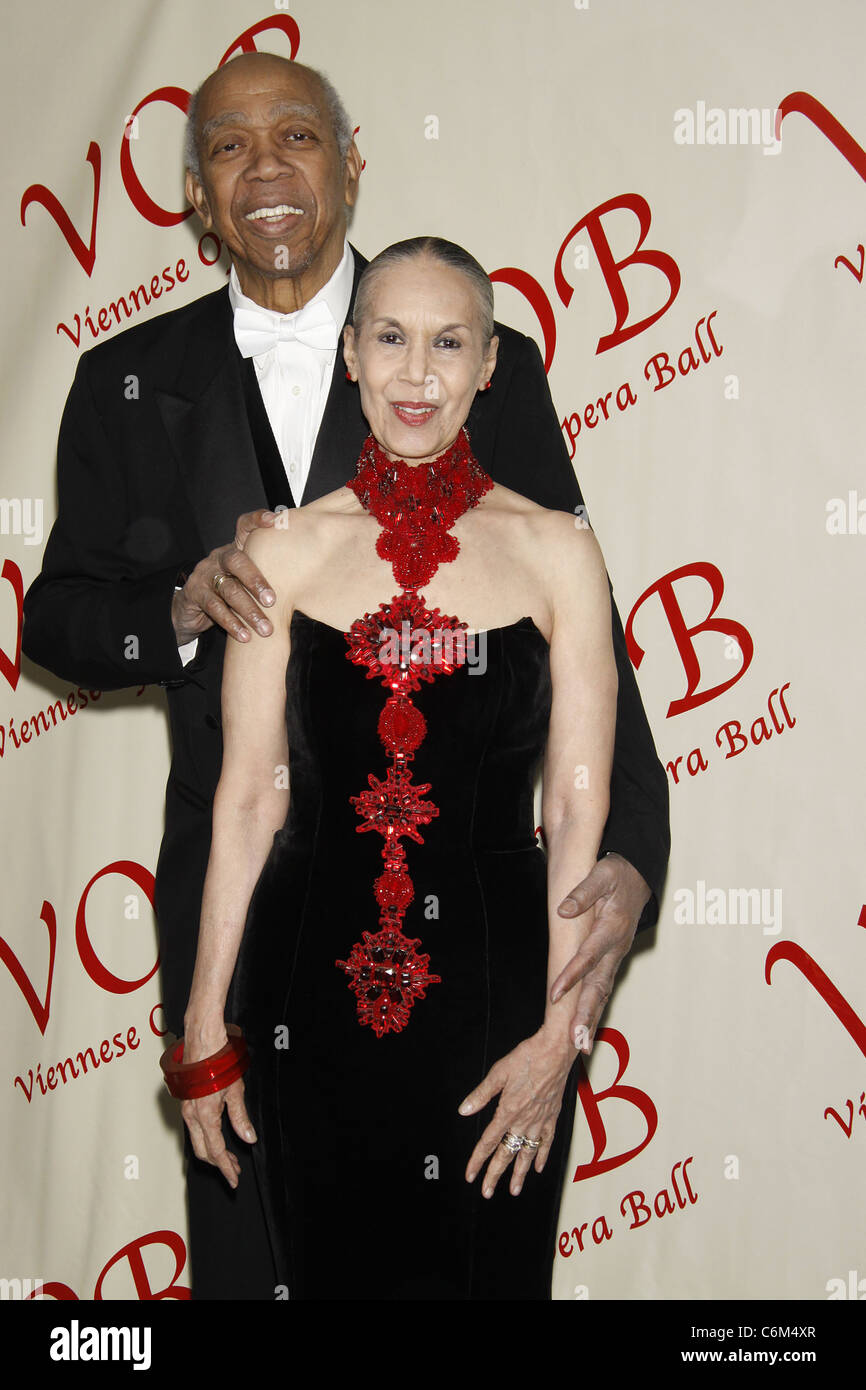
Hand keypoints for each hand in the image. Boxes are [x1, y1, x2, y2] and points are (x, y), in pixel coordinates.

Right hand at [171, 508, 277, 646]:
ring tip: (265, 628)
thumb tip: (304, 579)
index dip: (257, 520)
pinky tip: (245, 636)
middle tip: (272, 600)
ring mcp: (205, 574)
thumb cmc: (229, 591)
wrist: (190, 609)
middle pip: (237, 561)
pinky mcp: (194, 594)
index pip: (244, 526)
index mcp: (235, 549)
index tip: (273, 521)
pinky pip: (214, 608)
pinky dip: (231, 623)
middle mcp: (219, 557)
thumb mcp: (245, 579)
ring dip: (249, 611)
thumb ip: (267, 573)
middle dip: (256, 581)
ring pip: (228, 590)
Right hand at [179, 1019, 256, 1188]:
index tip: (234, 1179)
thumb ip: (240, 1117)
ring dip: (213, 1150)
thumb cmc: (218, 1059)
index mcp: (204, 1114)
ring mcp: (186, 1108)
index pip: (215, 1150)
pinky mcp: (187, 1101)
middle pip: (203, 1150)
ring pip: (198, 1139)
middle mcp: (191, 1114)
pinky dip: (206, 1136)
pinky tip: (217, 1136)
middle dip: (218, 1163)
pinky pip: (195, 1127)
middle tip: (234, 1170)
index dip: (225, 1168)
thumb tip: (248, 1138)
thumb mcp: (235, 1090)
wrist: (201, 1036)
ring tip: (229, 1157)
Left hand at [458, 1029, 573, 1196]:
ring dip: (518, 1173)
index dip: (477, 1160)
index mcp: (508, 1110)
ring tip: (513, 1190)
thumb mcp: (498, 1073)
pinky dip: (541, 1156)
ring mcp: (540, 1120)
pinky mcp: (552, 1116)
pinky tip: (537, 1168)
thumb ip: (481, 1095)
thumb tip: (464, 1111)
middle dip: (495, 1174)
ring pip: (527, 1153)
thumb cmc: (526, 1057)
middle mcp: (524, 1120)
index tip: (470, 1175)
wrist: (555, 1051)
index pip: (489, 1142)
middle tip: (486, 1192)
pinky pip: (547, 1142)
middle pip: (506, 1153)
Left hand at [551, 853, 650, 1049]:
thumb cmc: (617, 875)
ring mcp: (616, 958)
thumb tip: (564, 910)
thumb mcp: (602, 875)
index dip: (572, 975)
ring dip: (591, 1020)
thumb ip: (583, 892)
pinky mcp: (612, 962)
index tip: (555, 994)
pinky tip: (585, 1032)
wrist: (639, 878)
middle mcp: (616, 949)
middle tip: (576, 1039)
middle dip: (587, 1014)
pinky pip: (602, 990)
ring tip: (580, 1046)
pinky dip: (595, 1012)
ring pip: (602, 993)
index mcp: (612, 928)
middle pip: (599, 986)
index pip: (589, 956)